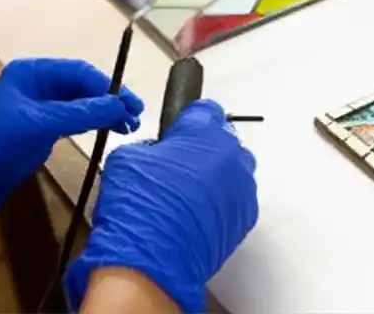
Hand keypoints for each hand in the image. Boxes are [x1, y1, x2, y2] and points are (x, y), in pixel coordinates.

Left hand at [0, 58, 143, 229]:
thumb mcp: (41, 124)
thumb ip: (82, 113)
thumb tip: (120, 106)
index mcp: (33, 73)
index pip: (81, 73)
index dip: (109, 87)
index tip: (132, 106)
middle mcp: (37, 85)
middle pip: (83, 86)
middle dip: (110, 100)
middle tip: (135, 117)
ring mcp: (39, 108)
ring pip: (81, 104)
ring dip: (104, 113)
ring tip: (128, 127)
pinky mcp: (40, 130)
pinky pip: (74, 120)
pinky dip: (92, 124)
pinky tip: (109, 130)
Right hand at [64, 100, 258, 312]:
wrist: (151, 264)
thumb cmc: (138, 206)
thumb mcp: (128, 158)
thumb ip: (152, 146)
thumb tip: (160, 153)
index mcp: (205, 134)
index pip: (205, 110)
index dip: (188, 121)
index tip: (177, 132)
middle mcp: (232, 157)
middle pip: (223, 142)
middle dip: (203, 150)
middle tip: (176, 168)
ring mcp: (243, 189)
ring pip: (232, 172)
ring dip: (215, 177)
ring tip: (186, 196)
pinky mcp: (245, 218)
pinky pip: (234, 200)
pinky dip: (220, 204)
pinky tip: (195, 217)